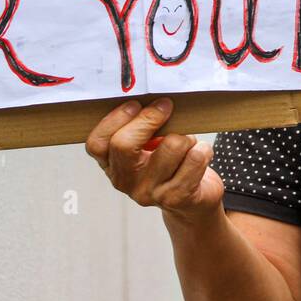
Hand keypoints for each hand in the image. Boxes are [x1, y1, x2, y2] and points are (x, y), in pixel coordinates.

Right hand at [85, 97, 223, 221]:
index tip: (136, 103)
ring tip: (187, 142)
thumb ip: (141, 126)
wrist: (192, 203)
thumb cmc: (169, 165)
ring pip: (171, 145)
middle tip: (166, 107)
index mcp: (112, 165)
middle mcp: (125, 182)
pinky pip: (195, 159)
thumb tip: (153, 97)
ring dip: (185, 136)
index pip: (97, 143)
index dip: (116, 119)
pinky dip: (203, 149)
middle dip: (150, 118)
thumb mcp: (147, 146)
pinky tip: (200, 154)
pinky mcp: (176, 198)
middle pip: (124, 144)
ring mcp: (150, 193)